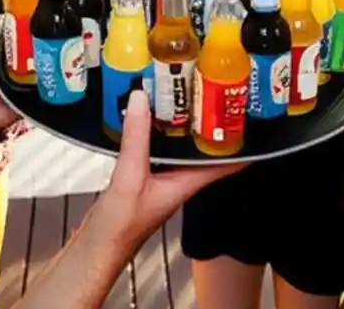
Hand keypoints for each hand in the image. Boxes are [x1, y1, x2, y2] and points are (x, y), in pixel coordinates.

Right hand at [89, 91, 246, 248]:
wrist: (97, 247)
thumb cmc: (119, 228)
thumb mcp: (130, 177)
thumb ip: (136, 139)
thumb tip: (141, 101)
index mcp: (186, 183)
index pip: (226, 163)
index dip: (239, 142)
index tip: (246, 117)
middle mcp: (178, 181)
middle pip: (201, 150)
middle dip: (205, 123)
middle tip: (208, 95)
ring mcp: (161, 180)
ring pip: (178, 148)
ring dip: (178, 126)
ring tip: (178, 99)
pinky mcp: (143, 178)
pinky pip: (155, 150)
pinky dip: (154, 133)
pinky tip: (145, 120)